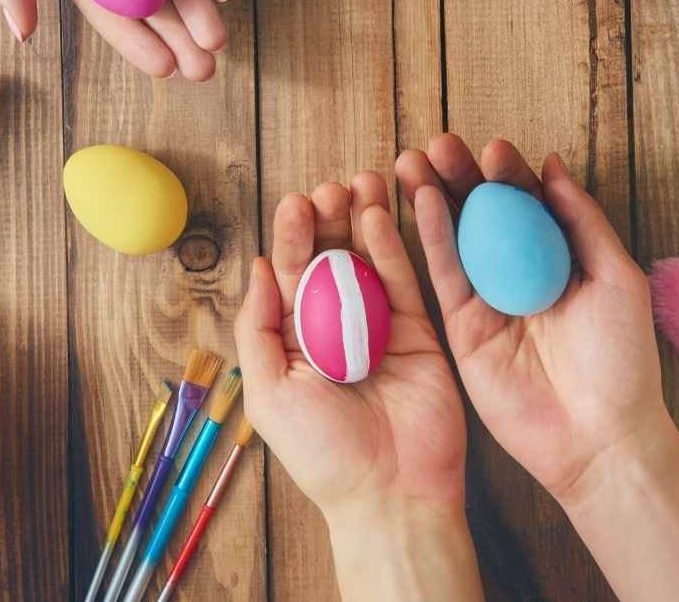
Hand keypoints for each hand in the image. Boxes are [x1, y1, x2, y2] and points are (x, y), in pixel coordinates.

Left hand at [234, 173, 467, 519]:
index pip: (291, 277)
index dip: (292, 238)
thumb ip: (259, 329)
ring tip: (360, 183)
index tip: (296, 203)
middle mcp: (336, 329)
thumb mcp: (269, 393)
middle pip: (329, 260)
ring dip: (361, 221)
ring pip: (368, 262)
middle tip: (330, 188)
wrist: (391, 495)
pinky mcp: (420, 333)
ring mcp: (380, 329)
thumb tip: (259, 267)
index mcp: (294, 343)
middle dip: (328, 221)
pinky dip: (393, 247)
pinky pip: (406, 282)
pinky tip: (381, 214)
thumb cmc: (324, 455)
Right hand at [395, 134, 669, 500]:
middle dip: (462, 176)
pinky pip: (443, 275)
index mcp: (560, 257)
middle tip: (441, 144)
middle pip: (484, 212)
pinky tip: (418, 201)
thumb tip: (552, 164)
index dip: (509, 173)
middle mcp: (520, 272)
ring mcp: (489, 299)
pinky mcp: (462, 328)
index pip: (528, 202)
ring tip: (413, 159)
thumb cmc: (622, 359)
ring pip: (456, 237)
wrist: (598, 436)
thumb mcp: (616, 278)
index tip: (492, 147)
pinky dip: (430, 237)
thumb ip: (581, 221)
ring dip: (434, 196)